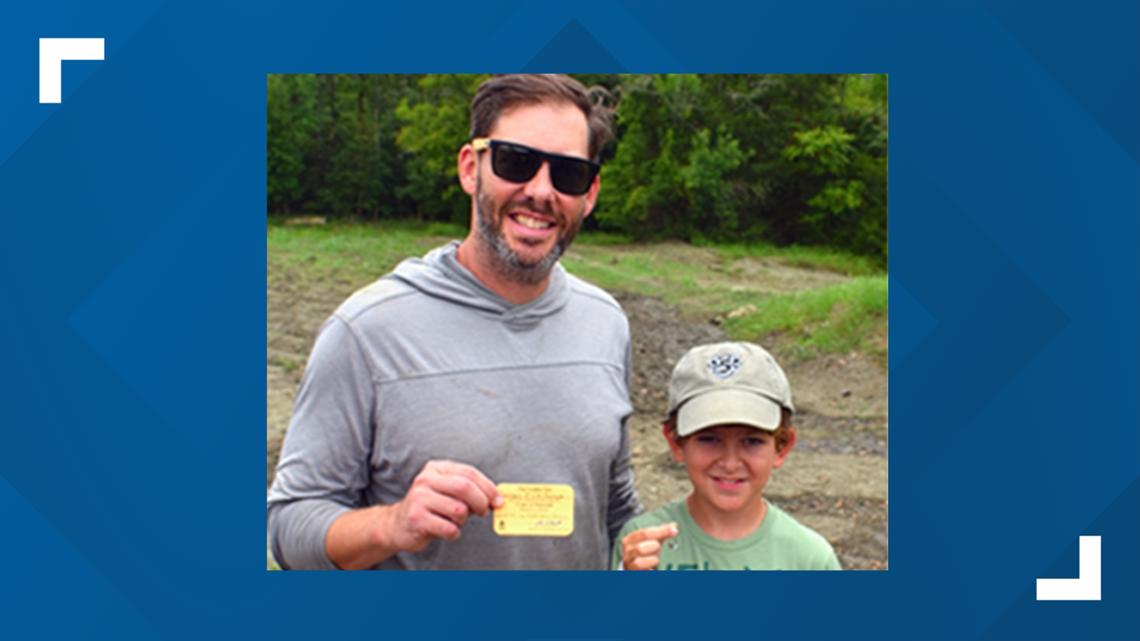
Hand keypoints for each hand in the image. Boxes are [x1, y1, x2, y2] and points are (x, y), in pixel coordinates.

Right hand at [385, 459, 502, 552]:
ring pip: (459, 510)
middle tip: (483, 512)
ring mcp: (419, 498)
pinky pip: (449, 528)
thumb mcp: (448, 492)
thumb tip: (497, 499)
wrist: (398, 525)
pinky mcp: (417, 518)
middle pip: (465, 487)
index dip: (488, 487)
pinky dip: (454, 532)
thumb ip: (471, 491)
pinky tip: (446, 530)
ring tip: (454, 520)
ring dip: (464, 520)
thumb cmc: (430, 508)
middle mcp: (426, 480)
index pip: (469, 473)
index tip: (498, 500)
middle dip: (481, 502)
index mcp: (436, 468)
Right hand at [620, 522, 678, 569]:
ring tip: (656, 559)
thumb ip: (661, 533)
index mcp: (629, 540)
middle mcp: (627, 552)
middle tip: (659, 547)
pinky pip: (644, 574)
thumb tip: (674, 526)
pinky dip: (651, 572)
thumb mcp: (651, 540)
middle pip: (640, 548)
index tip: (674, 531)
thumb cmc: (644, 552)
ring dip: (652, 560)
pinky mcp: (634, 575)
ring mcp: (630, 565)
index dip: (660, 532)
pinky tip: (655, 570)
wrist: (633, 567)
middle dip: (653, 547)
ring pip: (639, 563)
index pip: (644, 533)